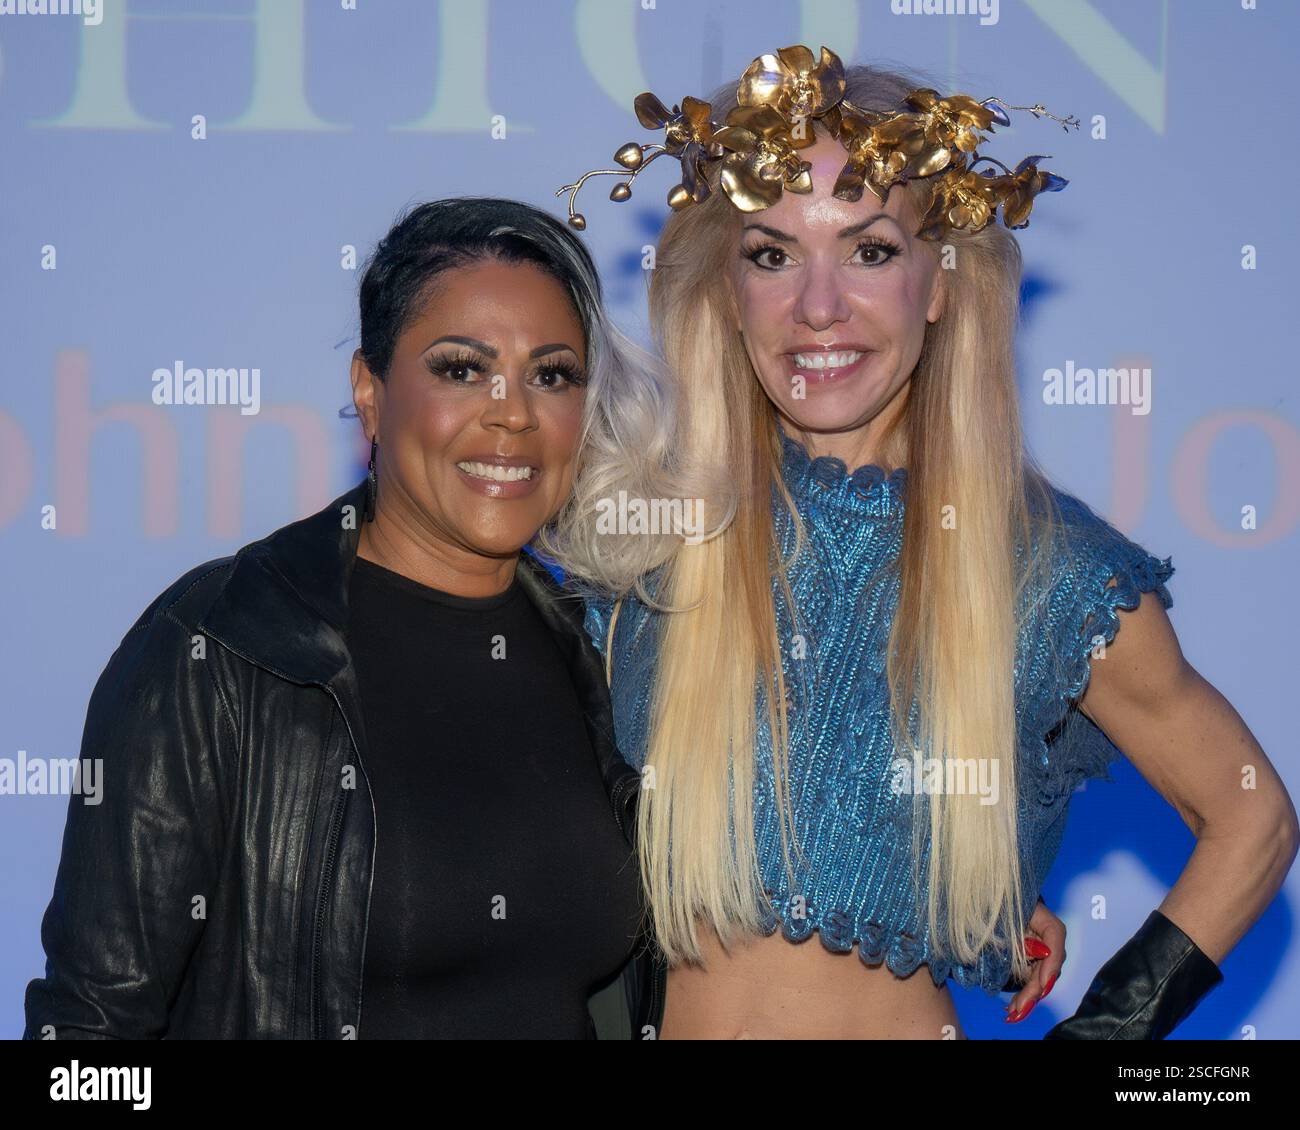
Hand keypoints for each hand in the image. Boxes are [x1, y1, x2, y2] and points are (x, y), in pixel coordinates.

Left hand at [1006, 897, 1065, 1023]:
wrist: (994, 899)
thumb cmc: (1004, 902)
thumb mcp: (1010, 914)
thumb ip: (1023, 932)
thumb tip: (1040, 953)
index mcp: (1050, 925)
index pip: (1056, 945)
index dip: (1050, 966)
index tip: (1040, 984)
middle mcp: (1050, 942)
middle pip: (1047, 969)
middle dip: (1034, 992)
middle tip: (1019, 1009)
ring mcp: (1042, 953)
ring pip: (1039, 979)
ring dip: (1027, 998)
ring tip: (1013, 1014)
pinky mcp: (1031, 961)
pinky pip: (1030, 979)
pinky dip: (1022, 994)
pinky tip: (1013, 1009)